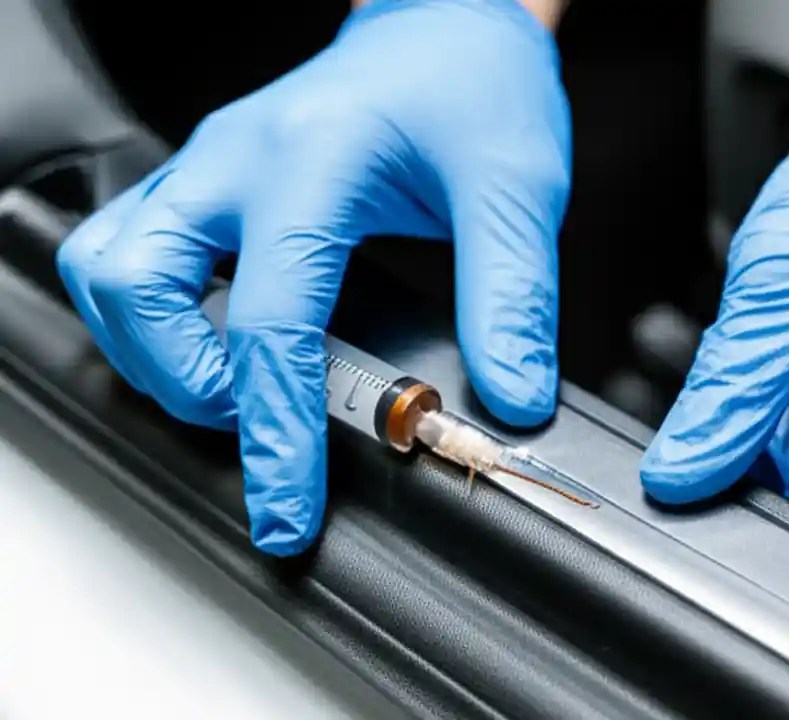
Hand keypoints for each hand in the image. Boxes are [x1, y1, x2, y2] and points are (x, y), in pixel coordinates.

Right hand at [56, 0, 569, 555]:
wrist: (448, 26)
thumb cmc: (475, 87)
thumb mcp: (517, 188)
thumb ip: (513, 299)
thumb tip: (508, 401)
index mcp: (314, 160)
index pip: (270, 319)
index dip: (277, 430)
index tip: (289, 507)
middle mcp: (237, 159)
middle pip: (135, 287)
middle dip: (190, 385)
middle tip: (265, 425)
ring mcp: (210, 165)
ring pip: (111, 269)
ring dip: (156, 351)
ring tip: (242, 390)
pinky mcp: (208, 180)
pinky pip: (132, 251)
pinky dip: (155, 316)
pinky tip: (219, 340)